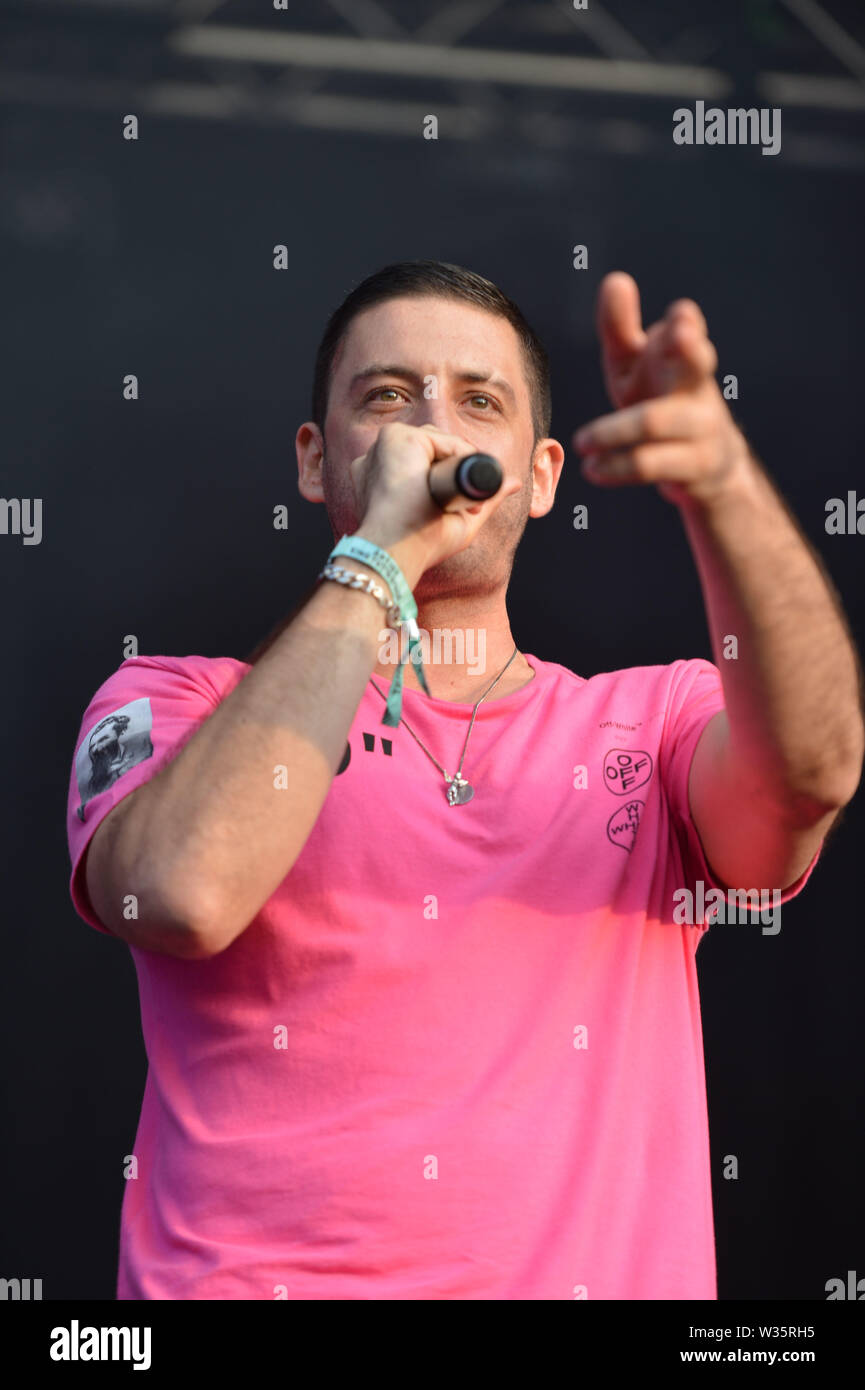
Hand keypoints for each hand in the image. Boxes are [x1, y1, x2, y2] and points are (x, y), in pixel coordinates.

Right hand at [353, 422, 522, 583]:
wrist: (397, 551)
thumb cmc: (420, 543)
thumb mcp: (459, 519)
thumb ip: (484, 498)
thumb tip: (514, 482)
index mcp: (387, 475)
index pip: (429, 460)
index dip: (452, 478)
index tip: (464, 508)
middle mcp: (381, 457)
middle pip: (435, 447)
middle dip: (458, 471)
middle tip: (467, 507)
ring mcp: (385, 446)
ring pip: (439, 440)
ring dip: (459, 464)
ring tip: (459, 500)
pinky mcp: (395, 438)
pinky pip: (439, 436)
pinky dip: (458, 452)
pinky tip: (457, 478)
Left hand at [573, 272, 752, 506]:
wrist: (710, 464)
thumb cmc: (662, 400)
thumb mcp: (638, 365)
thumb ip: (622, 328)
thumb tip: (616, 280)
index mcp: (684, 355)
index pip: (688, 330)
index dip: (686, 323)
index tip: (680, 316)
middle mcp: (698, 385)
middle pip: (697, 364)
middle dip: (691, 349)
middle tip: (683, 334)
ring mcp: (702, 427)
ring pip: (658, 421)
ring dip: (614, 431)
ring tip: (582, 442)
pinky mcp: (696, 467)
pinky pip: (653, 465)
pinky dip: (618, 468)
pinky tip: (593, 469)